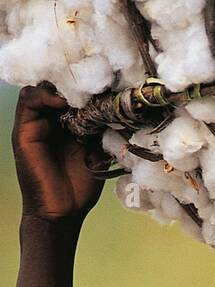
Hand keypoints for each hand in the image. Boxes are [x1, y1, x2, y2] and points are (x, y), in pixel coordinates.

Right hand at [12, 82, 111, 225]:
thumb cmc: (80, 186)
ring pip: (40, 87)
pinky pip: (28, 101)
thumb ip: (102, 129)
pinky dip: (44, 94)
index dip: (86, 83)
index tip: (106, 78)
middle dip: (74, 78)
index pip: (72, 92)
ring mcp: (35, 124)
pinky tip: (63, 100)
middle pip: (56, 85)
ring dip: (59, 84)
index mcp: (66, 123)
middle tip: (93, 74)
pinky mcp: (24, 131)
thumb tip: (118, 106)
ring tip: (78, 88)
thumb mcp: (97, 151)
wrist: (62, 213)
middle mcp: (49, 120)